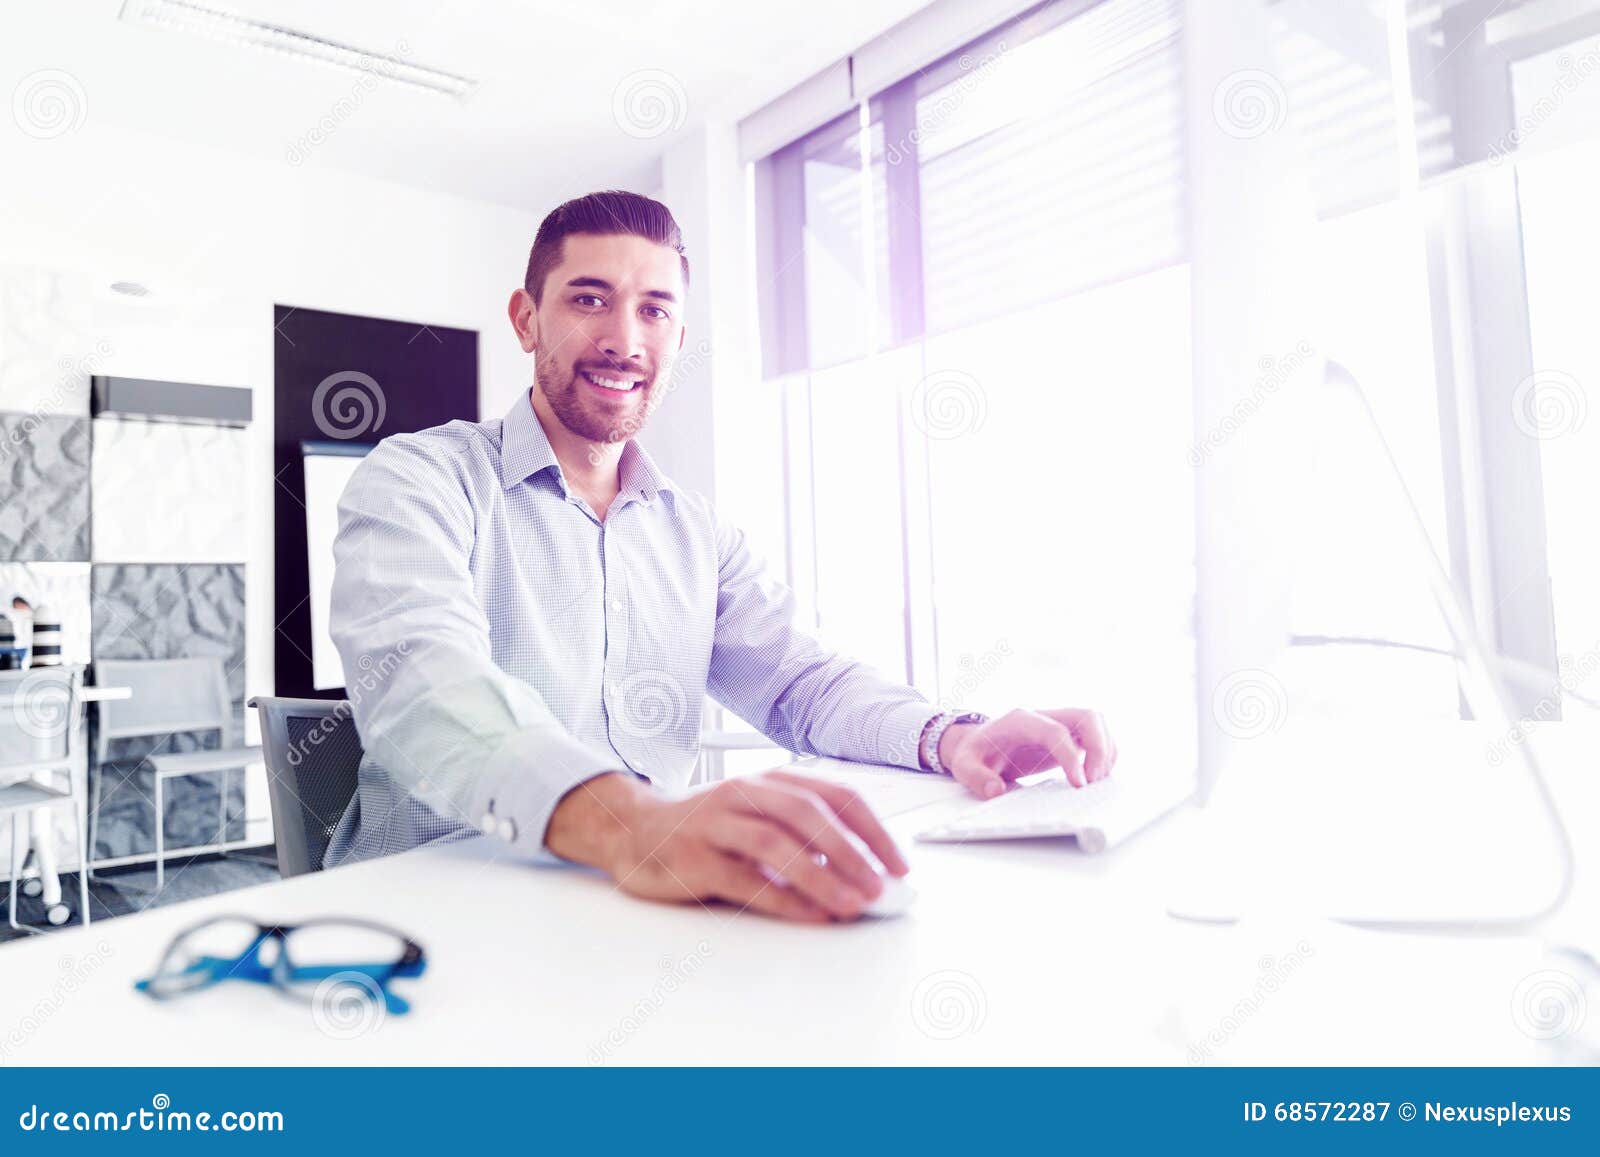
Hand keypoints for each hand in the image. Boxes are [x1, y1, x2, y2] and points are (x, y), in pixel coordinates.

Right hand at [545, 769, 908, 923]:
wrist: (633, 830)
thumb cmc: (706, 829)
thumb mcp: (757, 819)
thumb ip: (803, 840)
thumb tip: (862, 875)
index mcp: (770, 781)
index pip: (836, 795)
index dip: (873, 830)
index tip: (899, 864)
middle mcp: (744, 794)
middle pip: (809, 814)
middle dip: (853, 852)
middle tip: (881, 886)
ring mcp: (715, 823)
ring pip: (777, 844)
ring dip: (822, 876)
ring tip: (853, 904)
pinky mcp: (692, 857)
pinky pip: (745, 879)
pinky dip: (783, 898)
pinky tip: (810, 914)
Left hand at [938, 707, 1116, 797]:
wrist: (980, 744)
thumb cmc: (975, 753)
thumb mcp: (964, 765)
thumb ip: (976, 777)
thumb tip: (996, 790)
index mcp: (1021, 720)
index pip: (1055, 731)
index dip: (1071, 756)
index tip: (1079, 783)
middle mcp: (1044, 717)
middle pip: (1087, 716)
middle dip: (1100, 748)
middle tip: (1094, 782)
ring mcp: (1059, 723)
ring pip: (1097, 723)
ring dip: (1106, 751)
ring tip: (1098, 782)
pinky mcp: (1068, 736)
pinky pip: (1097, 736)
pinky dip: (1105, 754)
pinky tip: (1097, 776)